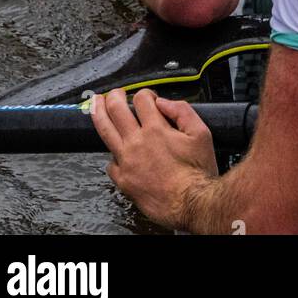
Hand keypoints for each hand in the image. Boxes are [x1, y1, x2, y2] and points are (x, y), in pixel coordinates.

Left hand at [91, 87, 217, 230]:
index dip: (145, 93)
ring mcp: (127, 162)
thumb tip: (164, 102)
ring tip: (95, 104)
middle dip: (114, 96)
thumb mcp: (201, 134)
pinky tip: (115, 149)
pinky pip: (110, 163)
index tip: (149, 98)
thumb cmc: (197, 172)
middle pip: (115, 109)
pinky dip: (113, 154)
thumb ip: (183, 111)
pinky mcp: (123, 181)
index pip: (141, 99)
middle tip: (115, 94)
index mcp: (156, 129)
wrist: (191, 203)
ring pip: (105, 132)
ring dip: (98, 114)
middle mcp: (137, 143)